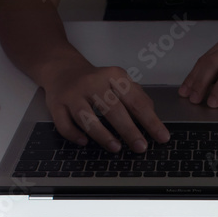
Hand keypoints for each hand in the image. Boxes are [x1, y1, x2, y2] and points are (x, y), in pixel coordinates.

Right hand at [39, 57, 169, 151]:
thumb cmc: (96, 80)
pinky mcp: (56, 104)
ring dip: (102, 135)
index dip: (150, 120)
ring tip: (116, 148)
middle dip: (129, 130)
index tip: (161, 137)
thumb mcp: (119, 80)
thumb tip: (152, 117)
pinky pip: (64, 124)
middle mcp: (92, 82)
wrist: (62, 69)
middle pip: (112, 109)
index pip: (135, 100)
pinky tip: (85, 142)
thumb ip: (137, 96)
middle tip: (141, 147)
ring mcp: (73, 93)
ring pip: (86, 117)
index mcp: (113, 75)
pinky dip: (74, 135)